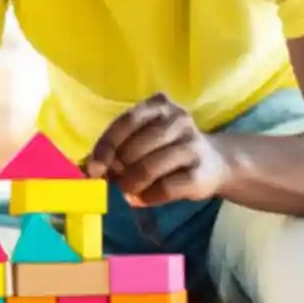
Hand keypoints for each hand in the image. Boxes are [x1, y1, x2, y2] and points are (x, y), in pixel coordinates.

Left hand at [84, 93, 230, 206]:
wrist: (214, 162)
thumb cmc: (167, 149)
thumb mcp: (143, 139)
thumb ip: (119, 147)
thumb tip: (90, 167)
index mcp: (160, 105)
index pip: (126, 122)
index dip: (106, 146)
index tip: (94, 167)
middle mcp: (179, 120)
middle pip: (136, 147)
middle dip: (119, 168)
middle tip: (115, 179)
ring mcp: (193, 145)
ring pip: (149, 168)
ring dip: (131, 184)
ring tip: (128, 190)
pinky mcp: (200, 173)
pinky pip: (165, 188)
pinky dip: (147, 196)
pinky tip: (143, 197)